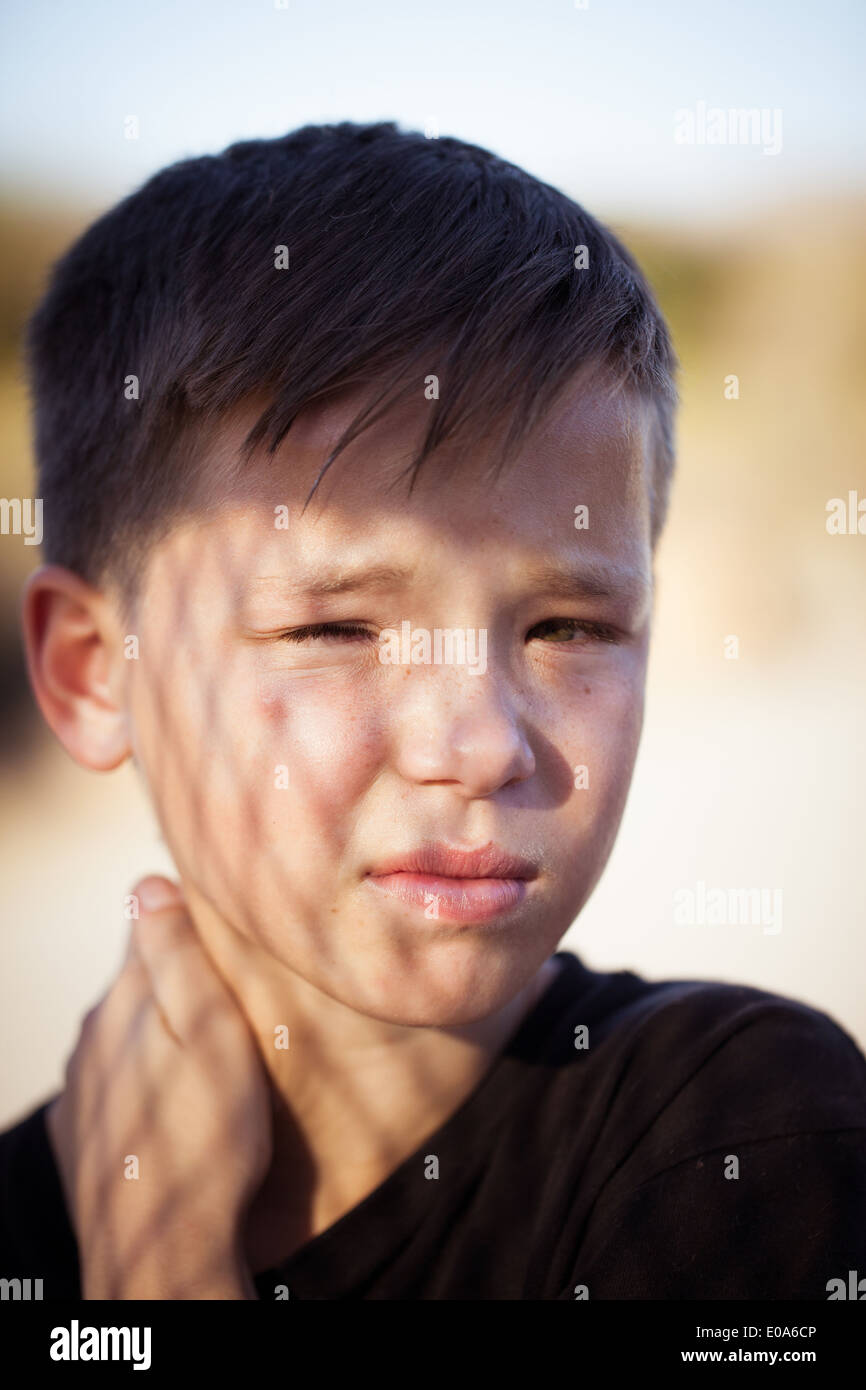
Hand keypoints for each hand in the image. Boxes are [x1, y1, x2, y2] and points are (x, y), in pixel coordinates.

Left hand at [46, 876, 272, 1298]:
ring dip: (160, 1037)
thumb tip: (149, 883)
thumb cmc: (207, 1141)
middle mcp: (91, 1036)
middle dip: (177, 983)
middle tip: (233, 1004)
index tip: (226, 933)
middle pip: (138, 983)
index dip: (188, 922)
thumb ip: (179, 958)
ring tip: (211, 1063)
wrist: (160, 1253)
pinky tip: (175, 1107)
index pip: (148, 928)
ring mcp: (80, 1087)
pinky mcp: (79, 1131)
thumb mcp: (217, 1035)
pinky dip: (143, 1083)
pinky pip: (114, 1083)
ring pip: (125, 1035)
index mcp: (125, 1001)